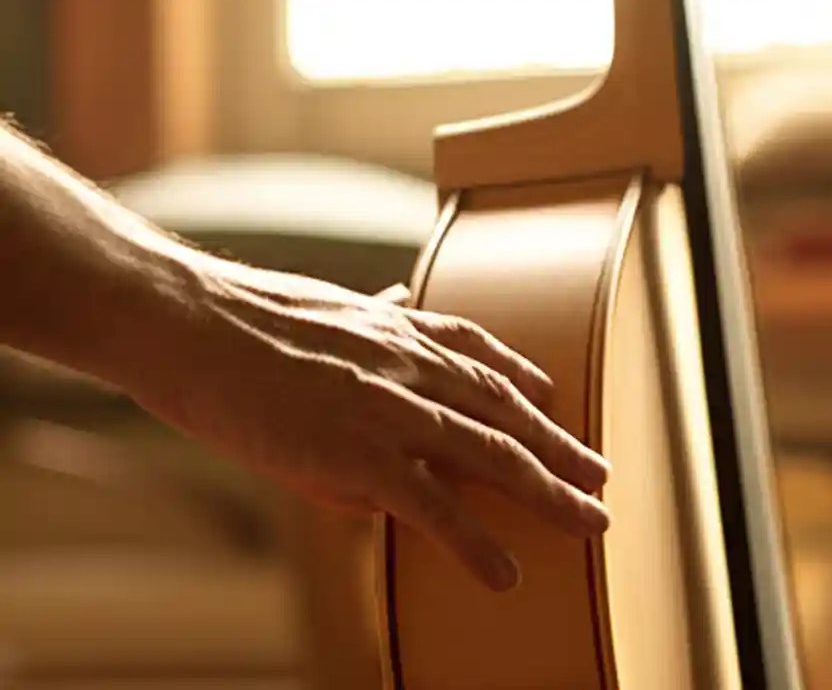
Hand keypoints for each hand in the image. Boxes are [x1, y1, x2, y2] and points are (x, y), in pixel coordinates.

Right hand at [132, 260, 610, 591]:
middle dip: (560, 445)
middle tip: (600, 474)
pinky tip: (503, 572)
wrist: (188, 322)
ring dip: (549, 493)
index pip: (480, 353)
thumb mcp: (322, 303)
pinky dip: (476, 544)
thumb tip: (397, 301)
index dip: (524, 377)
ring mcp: (393, 409)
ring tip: (588, 522)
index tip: (551, 395)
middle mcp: (411, 365)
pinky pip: (436, 508)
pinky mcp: (362, 454)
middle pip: (507, 411)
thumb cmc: (239, 316)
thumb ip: (372, 313)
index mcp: (398, 330)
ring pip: (493, 457)